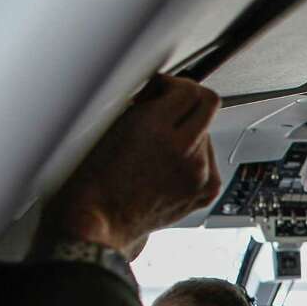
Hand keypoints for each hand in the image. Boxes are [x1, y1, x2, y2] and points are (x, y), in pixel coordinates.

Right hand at [37, 74, 221, 259]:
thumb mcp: (111, 126)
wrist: (103, 220)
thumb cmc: (96, 178)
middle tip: (168, 108)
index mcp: (154, 128)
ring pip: (207, 133)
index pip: (189, 89)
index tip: (161, 91)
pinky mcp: (206, 190)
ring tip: (159, 146)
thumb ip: (145, 105)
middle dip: (188, 101)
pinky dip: (194, 156)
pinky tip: (169, 165)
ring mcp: (199, 173)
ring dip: (188, 132)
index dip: (173, 85)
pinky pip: (209, 159)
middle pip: (208, 105)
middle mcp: (183, 150)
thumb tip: (165, 92)